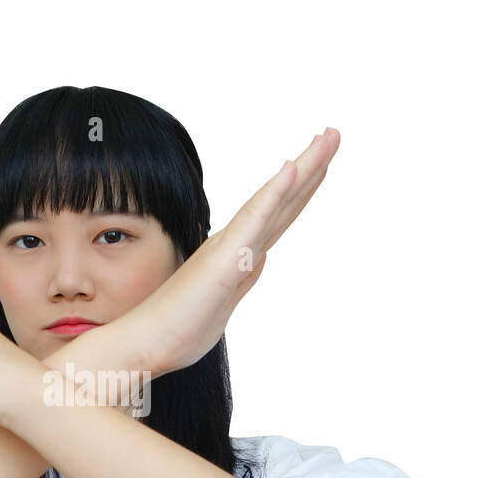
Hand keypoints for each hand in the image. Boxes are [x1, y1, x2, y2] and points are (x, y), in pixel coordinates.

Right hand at [106, 128, 340, 378]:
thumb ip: (243, 277)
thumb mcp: (224, 302)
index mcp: (237, 255)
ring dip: (303, 168)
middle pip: (282, 201)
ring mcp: (229, 249)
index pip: (276, 216)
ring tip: (328, 136)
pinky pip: (253, 221)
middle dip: (311, 166)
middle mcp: (235, 244)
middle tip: (333, 132)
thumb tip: (261, 258)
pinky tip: (292, 168)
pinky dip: (273, 194)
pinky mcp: (223, 262)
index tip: (319, 162)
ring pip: (274, 201)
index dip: (299, 189)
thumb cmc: (176, 331)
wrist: (143, 345)